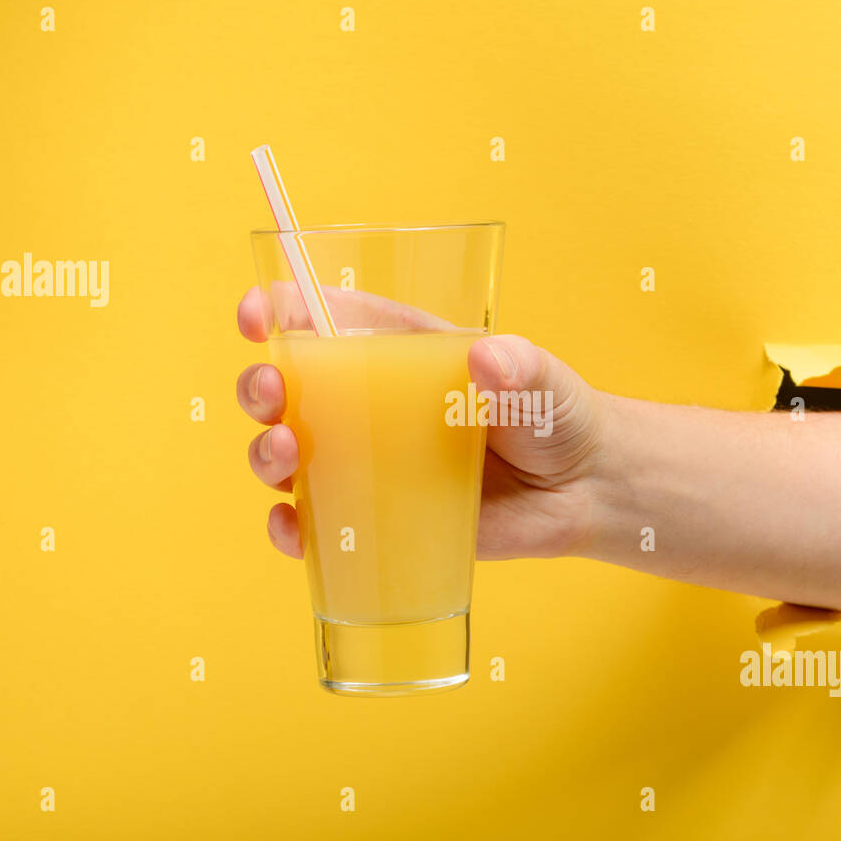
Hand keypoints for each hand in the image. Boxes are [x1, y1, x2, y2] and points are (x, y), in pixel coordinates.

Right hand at [234, 285, 606, 560]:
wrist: (583, 491)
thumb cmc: (556, 417)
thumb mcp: (543, 379)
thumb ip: (520, 365)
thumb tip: (488, 362)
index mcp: (398, 350)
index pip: (325, 321)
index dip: (280, 310)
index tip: (256, 314)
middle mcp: (370, 405)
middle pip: (288, 388)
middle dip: (259, 386)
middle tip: (269, 393)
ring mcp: (369, 465)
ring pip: (289, 457)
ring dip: (266, 454)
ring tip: (284, 454)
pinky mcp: (378, 520)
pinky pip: (318, 526)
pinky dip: (292, 529)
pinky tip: (293, 527)